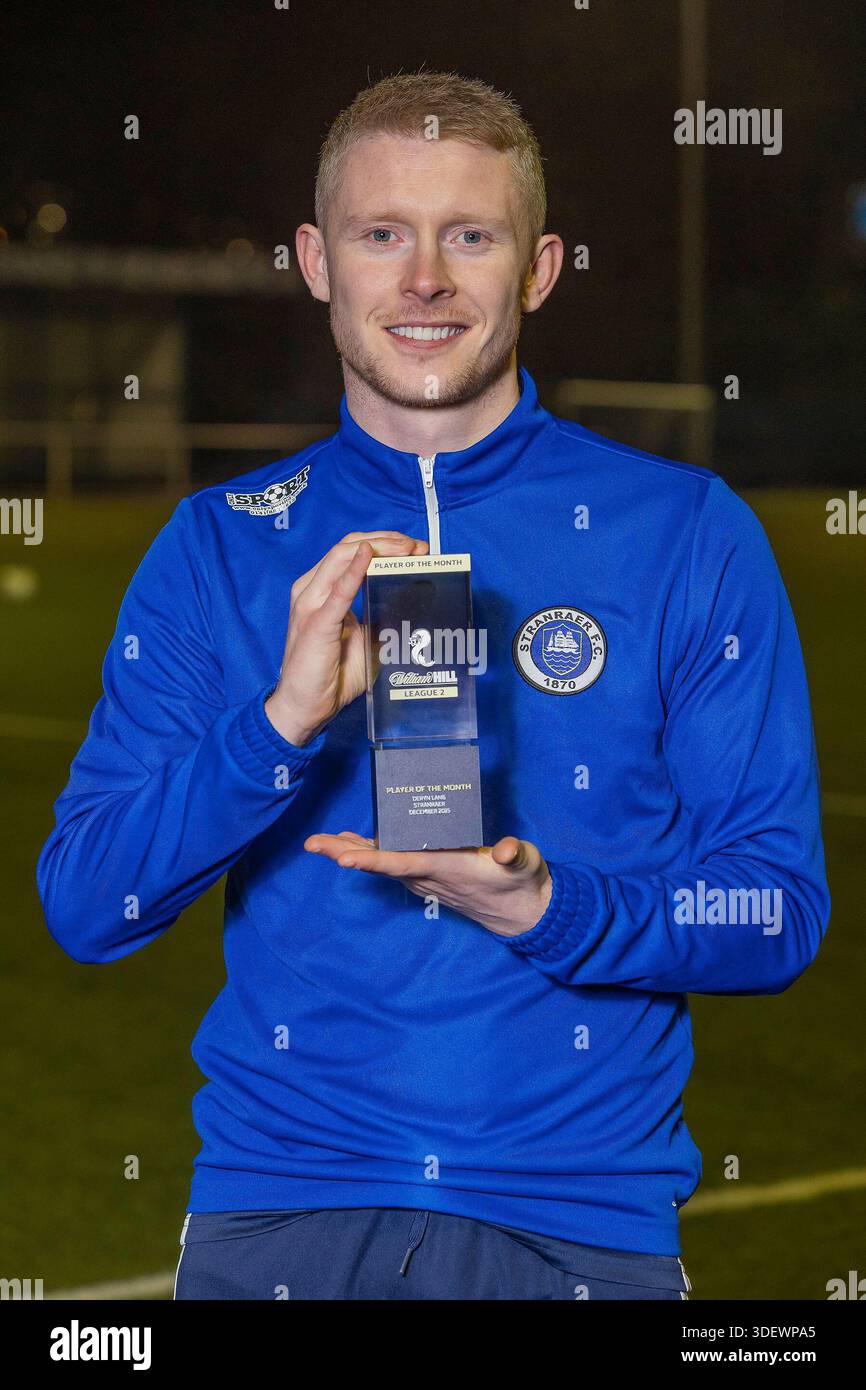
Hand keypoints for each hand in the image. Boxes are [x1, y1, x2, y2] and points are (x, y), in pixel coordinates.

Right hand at [265, 530, 428, 746]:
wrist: (305, 707)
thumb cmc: (332, 675)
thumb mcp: (366, 638)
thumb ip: (381, 616)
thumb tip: (414, 600)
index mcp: (321, 590)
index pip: (352, 551)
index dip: (385, 543)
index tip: (417, 548)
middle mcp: (311, 590)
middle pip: (348, 547)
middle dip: (386, 540)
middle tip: (418, 546)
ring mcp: (310, 604)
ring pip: (341, 557)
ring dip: (378, 548)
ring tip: (405, 548)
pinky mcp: (315, 623)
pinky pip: (337, 591)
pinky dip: (354, 571)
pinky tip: (369, 556)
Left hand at [303, 831, 552, 937]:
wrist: (522, 912)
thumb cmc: (521, 883)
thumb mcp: (525, 864)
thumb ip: (515, 855)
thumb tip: (506, 850)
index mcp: (447, 868)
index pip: (403, 863)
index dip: (373, 860)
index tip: (344, 859)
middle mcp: (429, 876)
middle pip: (381, 863)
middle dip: (346, 853)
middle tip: (313, 843)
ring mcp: (426, 878)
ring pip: (382, 862)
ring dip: (351, 852)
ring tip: (321, 841)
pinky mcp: (428, 875)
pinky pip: (391, 862)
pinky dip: (369, 853)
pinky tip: (354, 843)